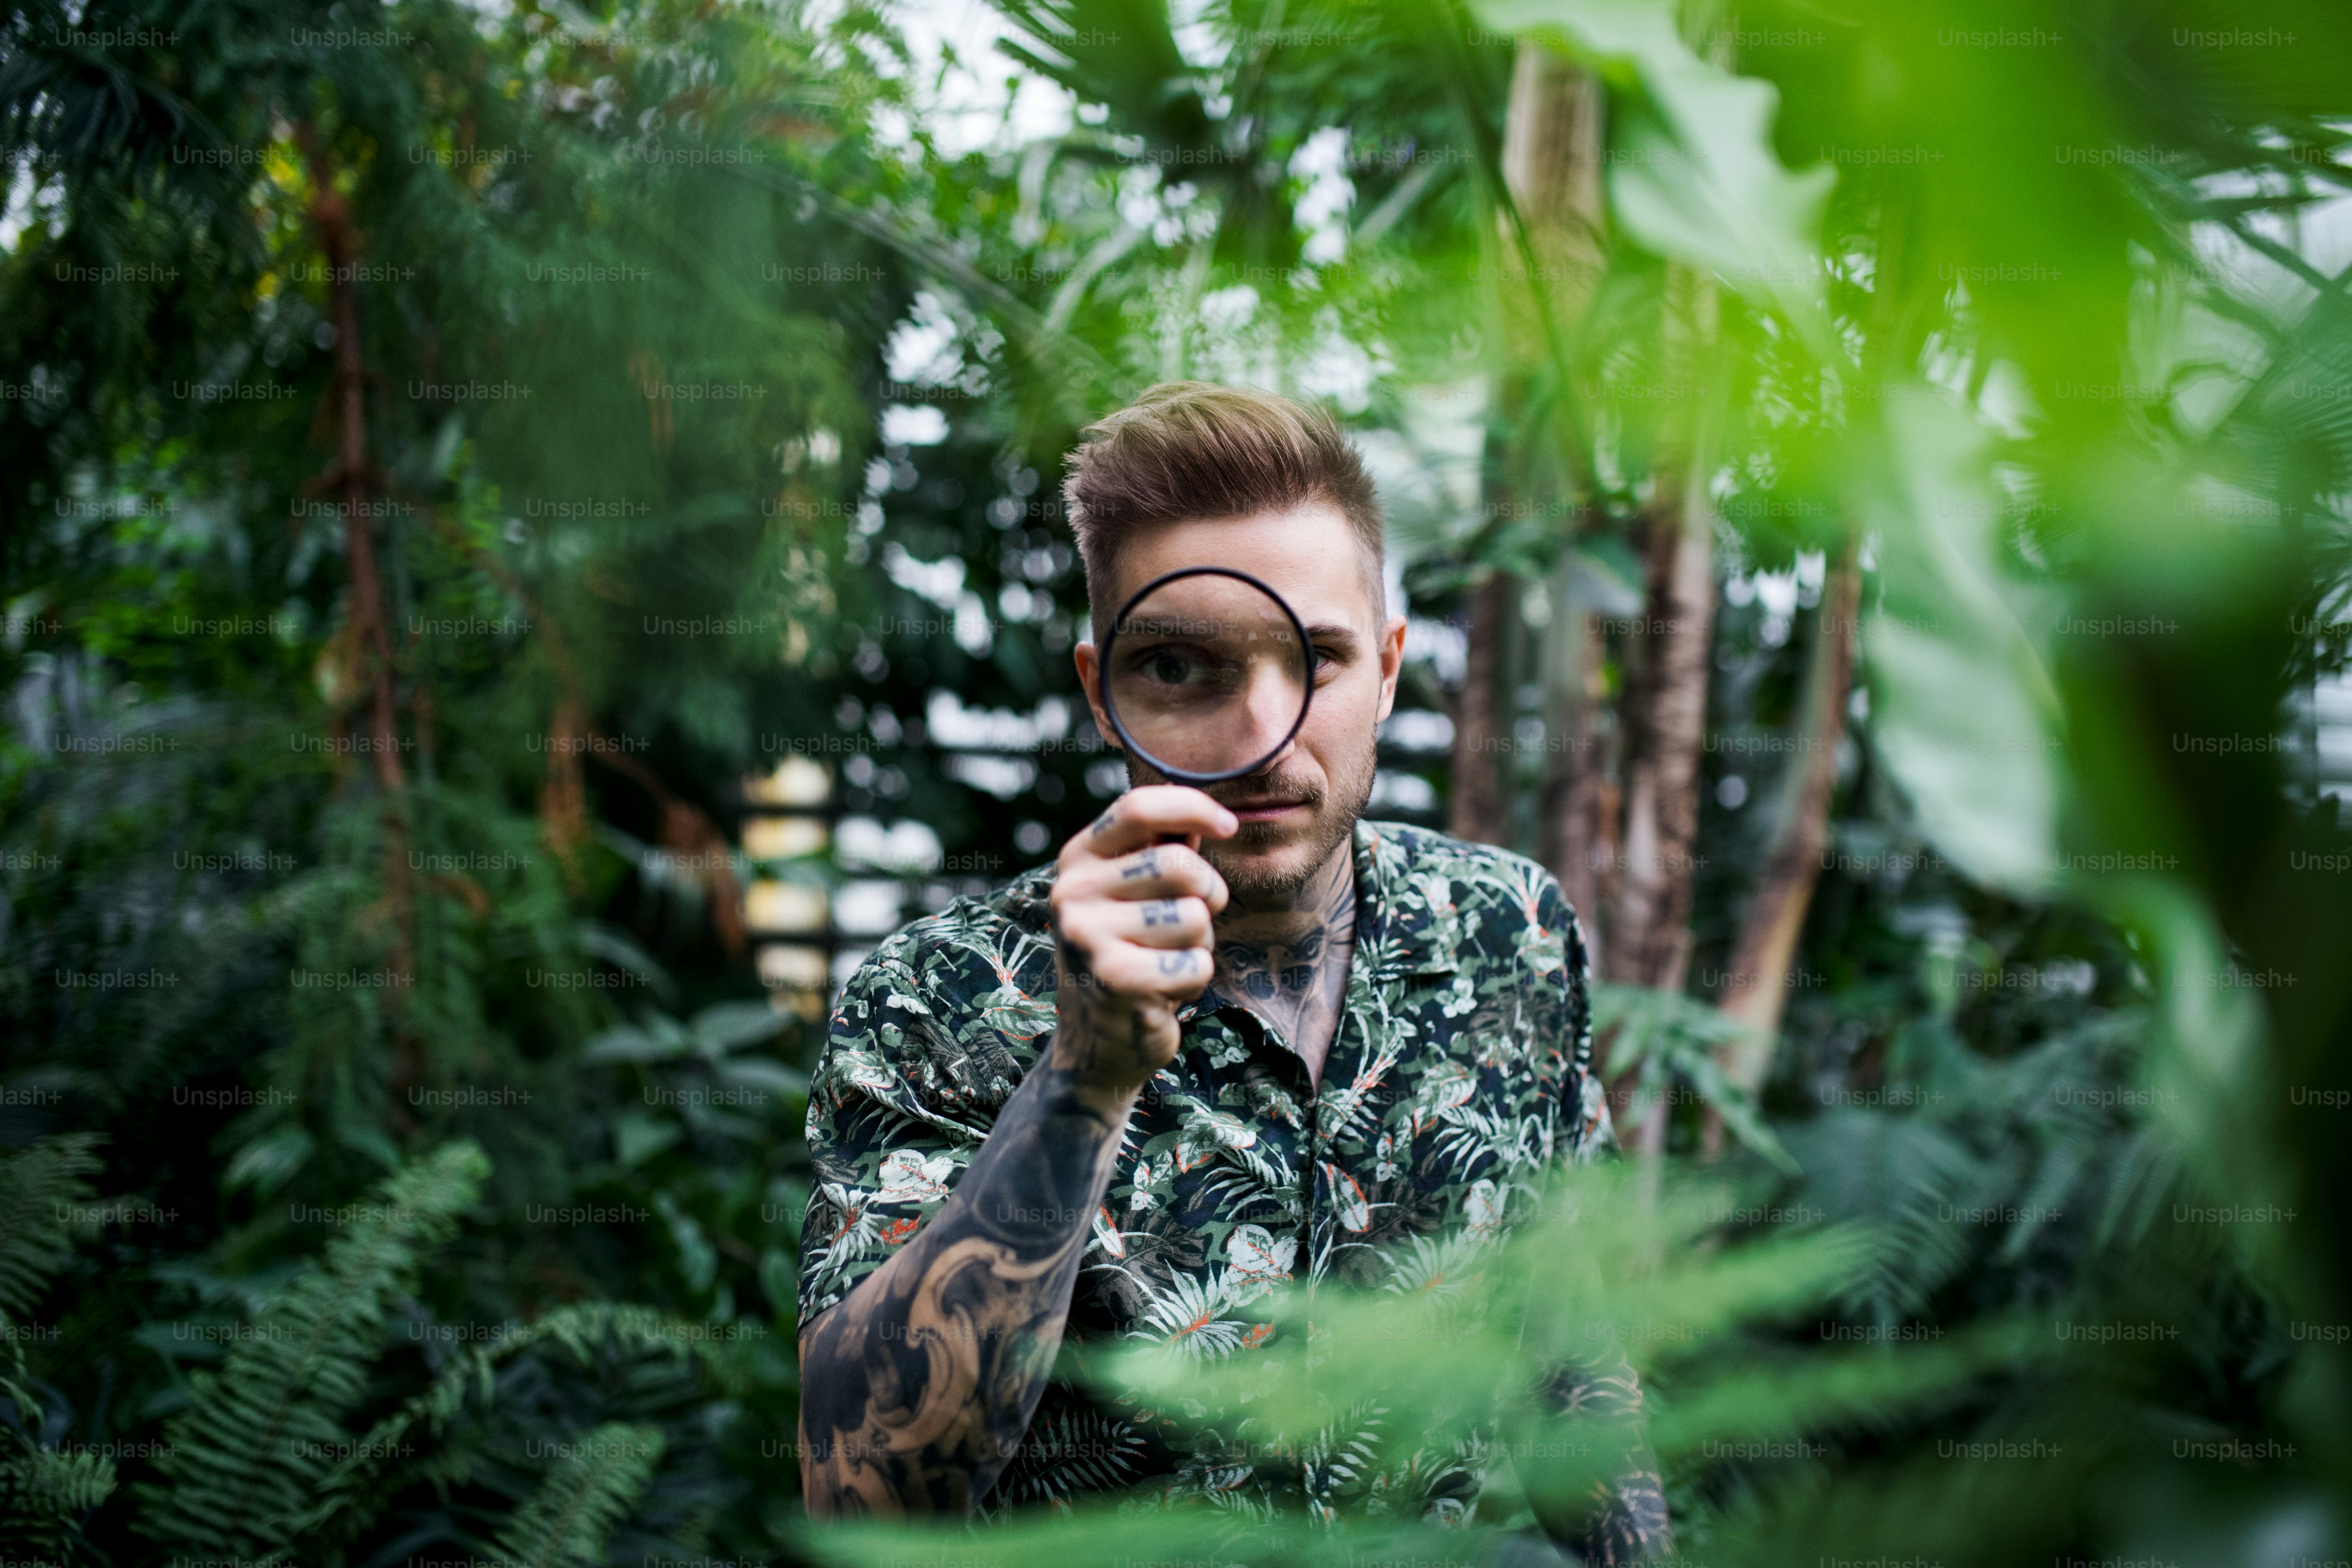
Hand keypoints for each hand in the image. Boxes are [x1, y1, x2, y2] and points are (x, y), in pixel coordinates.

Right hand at [1047, 786, 1234, 1095]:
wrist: (1095, 1044)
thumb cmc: (1128, 953)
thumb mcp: (1132, 893)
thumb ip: (1161, 848)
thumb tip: (1211, 812)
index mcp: (1077, 860)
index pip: (1138, 807)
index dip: (1194, 807)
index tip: (1228, 827)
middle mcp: (1072, 893)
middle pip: (1180, 864)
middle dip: (1208, 893)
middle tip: (1194, 919)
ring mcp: (1088, 937)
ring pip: (1193, 917)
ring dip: (1199, 943)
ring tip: (1168, 959)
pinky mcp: (1115, 980)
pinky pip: (1196, 963)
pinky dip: (1195, 979)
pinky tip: (1165, 990)